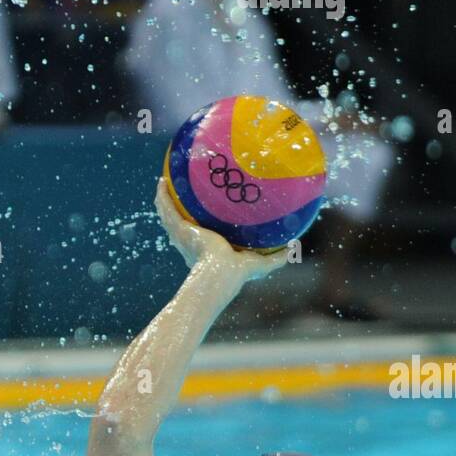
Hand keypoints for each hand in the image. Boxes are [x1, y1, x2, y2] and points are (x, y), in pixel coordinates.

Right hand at [155, 176, 287, 283]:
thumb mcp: (260, 263)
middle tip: (178, 196)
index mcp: (206, 250)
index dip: (196, 227)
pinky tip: (161, 181)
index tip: (200, 217)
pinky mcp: (179, 229)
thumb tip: (294, 248)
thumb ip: (276, 257)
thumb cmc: (238, 274)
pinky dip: (162, 196)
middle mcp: (190, 242)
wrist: (220, 274)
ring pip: (169, 215)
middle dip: (176, 212)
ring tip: (164, 183)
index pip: (199, 235)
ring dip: (164, 200)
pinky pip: (167, 209)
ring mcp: (182, 236)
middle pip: (180, 223)